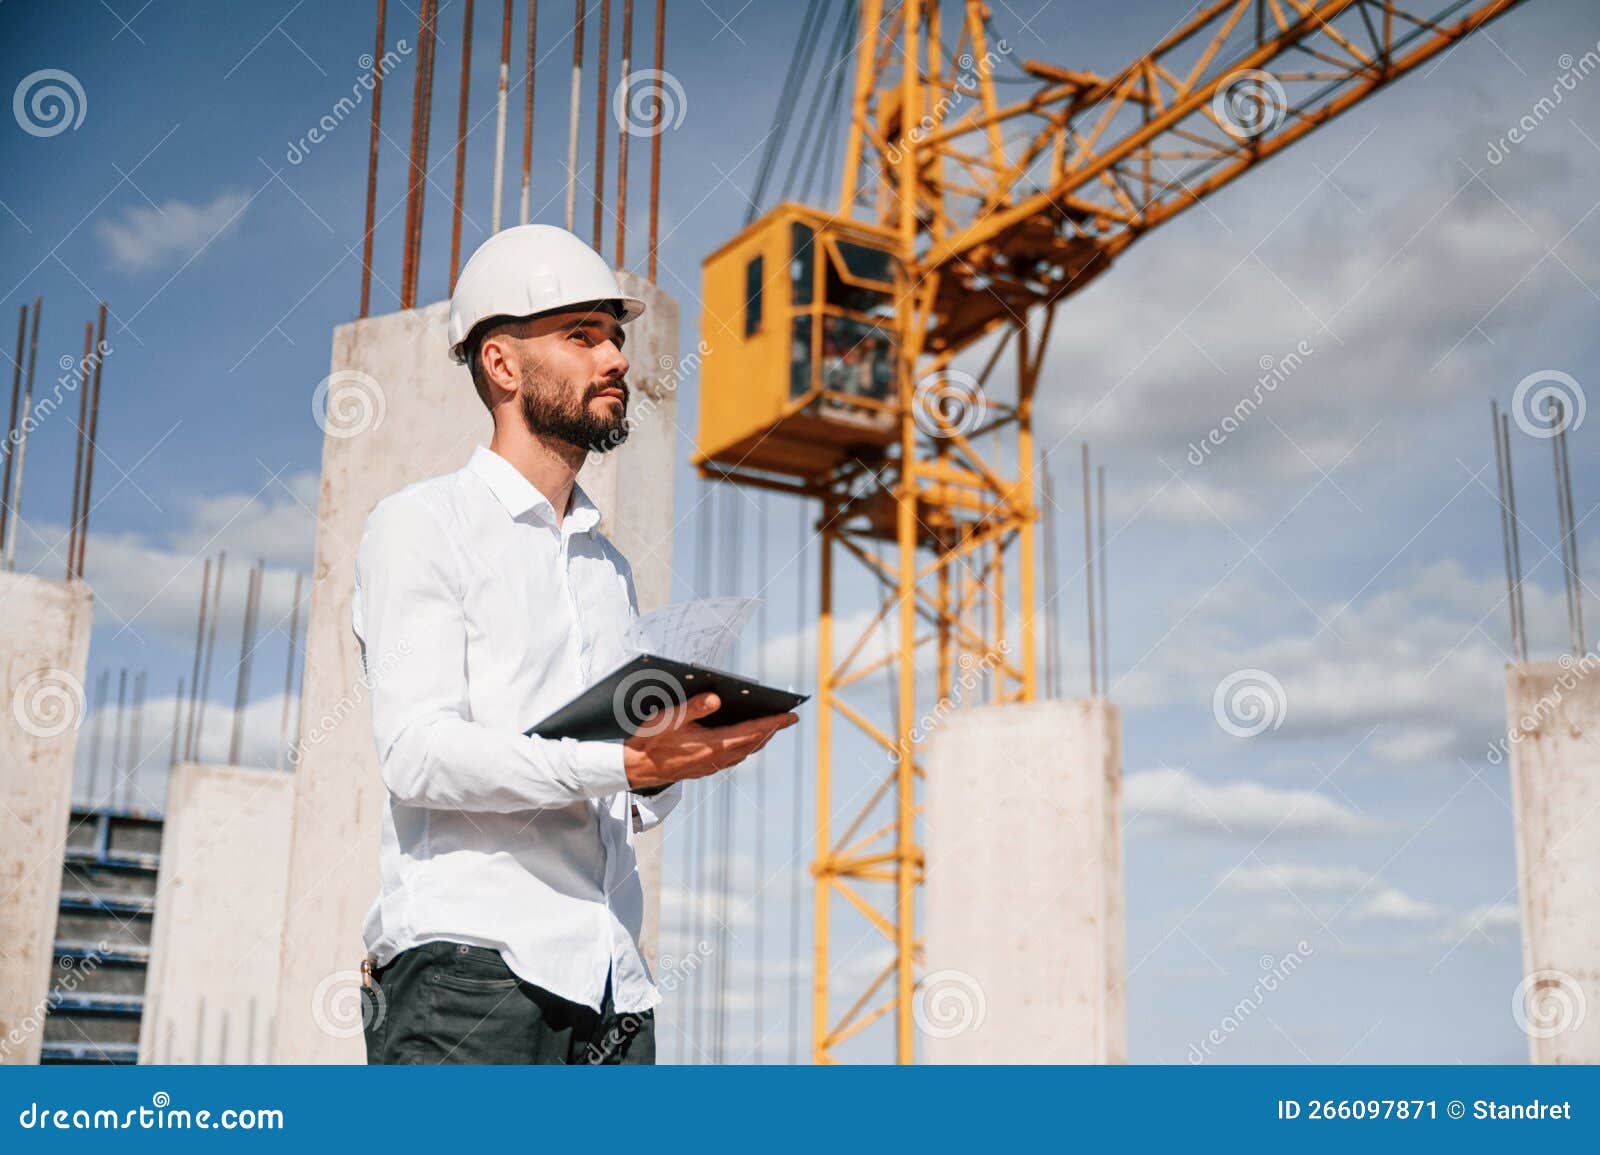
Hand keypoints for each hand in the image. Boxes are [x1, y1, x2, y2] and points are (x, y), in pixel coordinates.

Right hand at [623, 692, 797, 790]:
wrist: (636, 769)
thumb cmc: (651, 741)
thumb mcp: (669, 718)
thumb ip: (694, 707)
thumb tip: (716, 698)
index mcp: (712, 745)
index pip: (751, 732)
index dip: (773, 723)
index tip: (791, 716)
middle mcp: (715, 758)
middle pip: (753, 743)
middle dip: (772, 730)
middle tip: (787, 719)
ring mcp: (711, 766)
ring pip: (745, 752)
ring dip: (760, 740)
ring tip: (771, 727)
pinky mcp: (704, 769)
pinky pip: (734, 758)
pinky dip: (746, 747)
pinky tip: (744, 741)